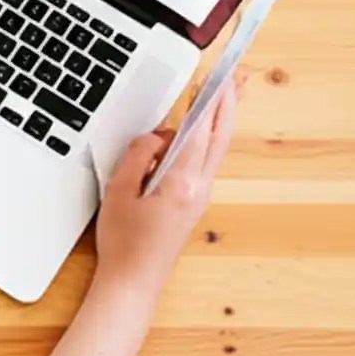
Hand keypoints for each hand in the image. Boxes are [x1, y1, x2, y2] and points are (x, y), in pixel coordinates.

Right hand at [95, 71, 244, 297]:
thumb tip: (155, 135)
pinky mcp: (193, 202)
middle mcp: (198, 188)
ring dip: (219, 118)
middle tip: (236, 75)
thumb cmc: (123, 242)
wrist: (133, 281)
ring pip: (216, 148)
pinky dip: (207, 137)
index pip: (198, 130)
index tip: (216, 75)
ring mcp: (199, 196)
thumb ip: (138, 155)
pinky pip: (205, 161)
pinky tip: (199, 129)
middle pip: (219, 136)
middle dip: (228, 102)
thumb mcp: (118, 190)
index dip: (208, 99)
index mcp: (180, 183)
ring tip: (220, 93)